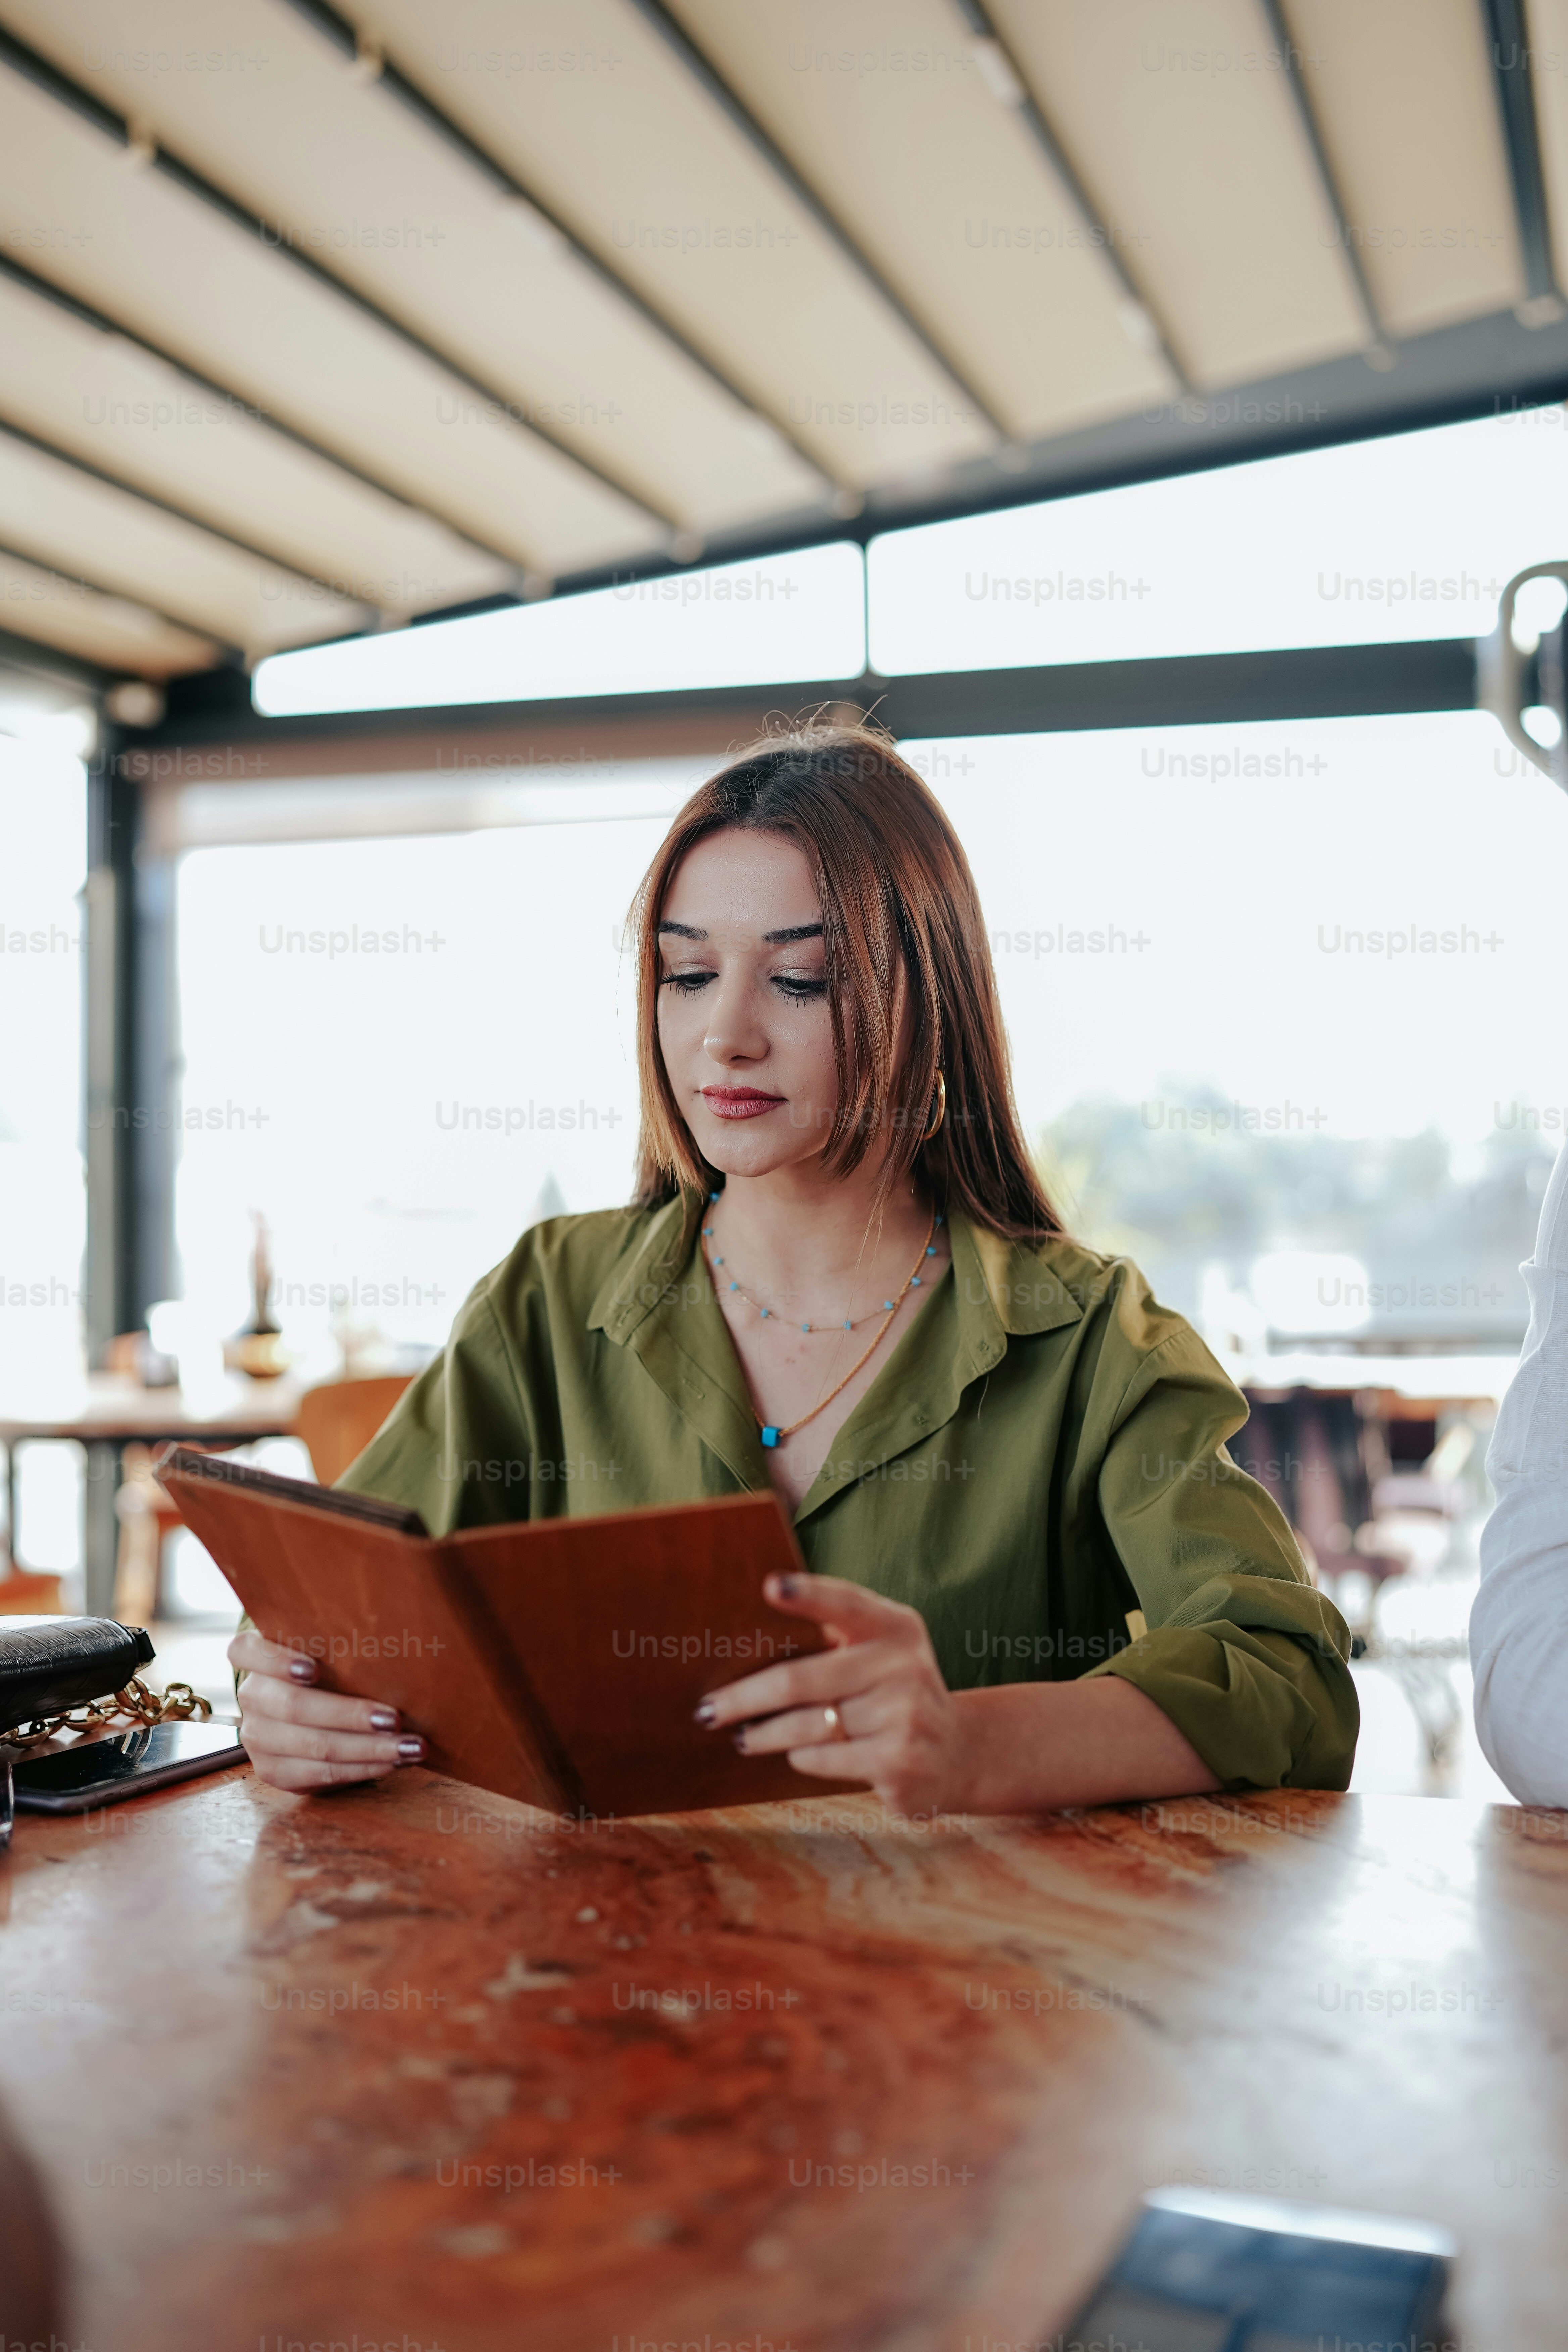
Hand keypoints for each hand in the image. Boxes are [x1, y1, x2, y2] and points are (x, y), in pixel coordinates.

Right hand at [228, 1628, 425, 1793]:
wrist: (308, 1706)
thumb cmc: (331, 1663)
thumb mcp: (328, 1644)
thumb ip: (340, 1638)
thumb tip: (395, 1631)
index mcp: (252, 1655)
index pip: (245, 1651)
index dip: (277, 1660)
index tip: (314, 1669)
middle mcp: (251, 1695)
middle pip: (293, 1707)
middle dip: (350, 1715)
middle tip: (394, 1718)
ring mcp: (256, 1736)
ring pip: (312, 1746)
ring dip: (368, 1749)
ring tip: (410, 1747)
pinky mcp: (271, 1771)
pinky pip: (318, 1775)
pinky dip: (361, 1769)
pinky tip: (393, 1762)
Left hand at [696, 1572, 968, 1815]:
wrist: (957, 1752)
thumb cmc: (894, 1693)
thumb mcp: (881, 1653)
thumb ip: (836, 1639)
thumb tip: (746, 1647)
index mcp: (895, 1627)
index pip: (846, 1603)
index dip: (809, 1595)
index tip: (771, 1586)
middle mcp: (902, 1666)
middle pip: (801, 1680)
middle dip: (744, 1697)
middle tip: (708, 1709)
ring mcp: (904, 1716)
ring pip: (806, 1724)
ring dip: (763, 1733)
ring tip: (742, 1736)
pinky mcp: (897, 1762)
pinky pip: (822, 1757)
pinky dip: (800, 1756)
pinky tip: (794, 1754)